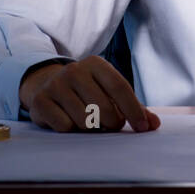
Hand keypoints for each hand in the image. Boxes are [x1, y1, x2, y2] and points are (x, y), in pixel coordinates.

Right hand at [19, 56, 160, 132]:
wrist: (45, 84)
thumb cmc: (85, 91)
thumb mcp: (107, 91)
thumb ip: (132, 107)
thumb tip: (153, 124)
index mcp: (95, 64)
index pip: (119, 87)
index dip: (134, 110)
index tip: (143, 127)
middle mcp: (74, 70)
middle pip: (104, 109)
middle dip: (111, 123)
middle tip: (108, 123)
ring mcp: (55, 85)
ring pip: (85, 121)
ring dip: (90, 128)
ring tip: (87, 120)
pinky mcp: (41, 101)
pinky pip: (65, 127)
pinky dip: (70, 130)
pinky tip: (67, 120)